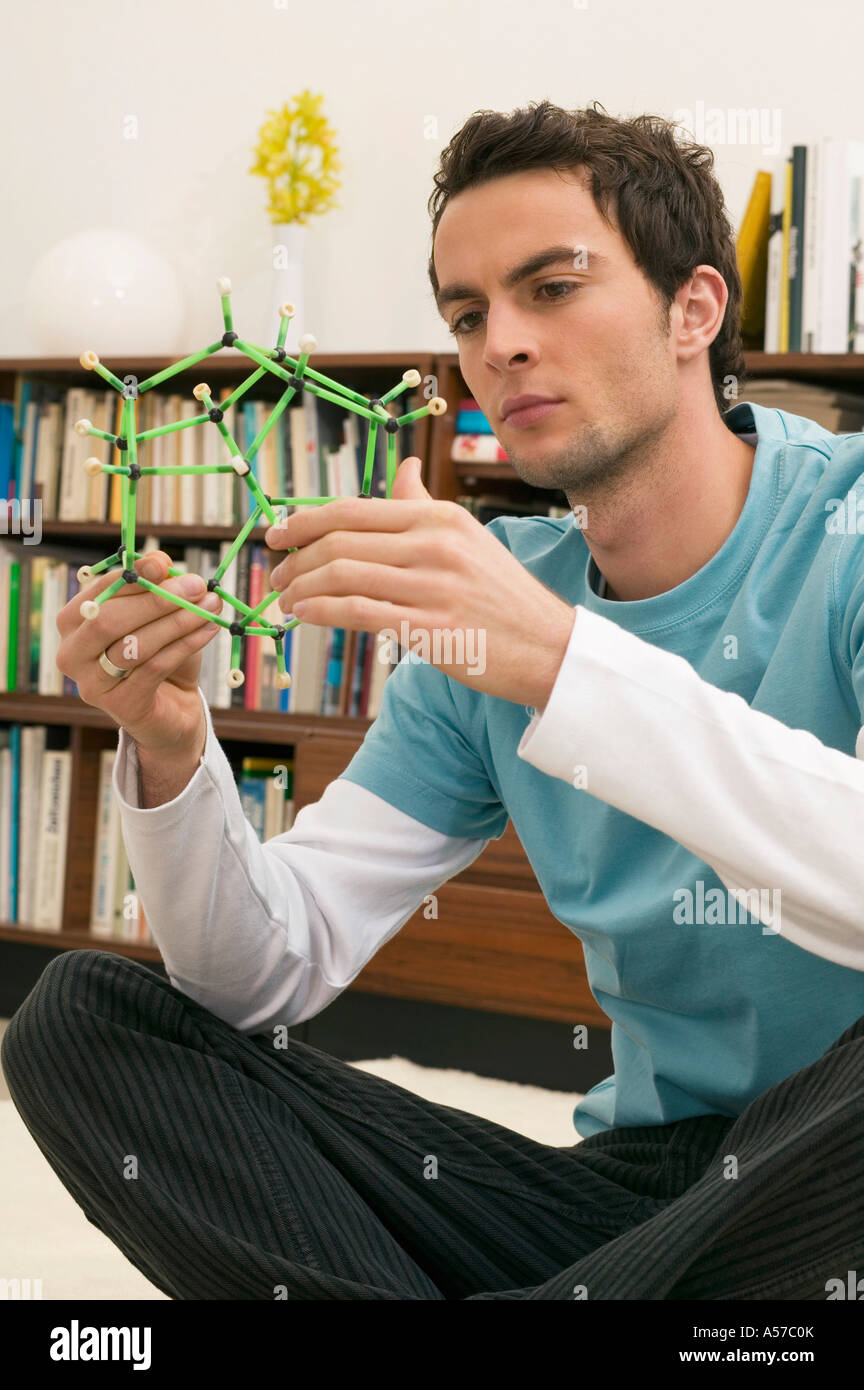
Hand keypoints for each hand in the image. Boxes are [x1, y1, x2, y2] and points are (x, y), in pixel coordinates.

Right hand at [56, 551, 223, 752]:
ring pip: (135, 645)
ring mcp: (92, 684)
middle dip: (157, 599)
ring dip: (178, 621)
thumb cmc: (161, 654)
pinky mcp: (121, 706)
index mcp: (73, 622)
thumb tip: (159, 559)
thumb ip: (156, 585)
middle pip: (109, 620)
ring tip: (210, 605)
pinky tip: (209, 629)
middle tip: (196, 586)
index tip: (166, 564)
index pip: (99, 592)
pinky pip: (155, 667)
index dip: (132, 575)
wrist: (172, 709)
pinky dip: (186, 644)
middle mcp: (72, 654)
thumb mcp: (160, 615)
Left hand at [264, 456, 576, 706]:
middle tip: (276, 573)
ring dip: (301, 587)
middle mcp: (434, 544)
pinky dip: (320, 611)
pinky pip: (356, 610)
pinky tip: (305, 616)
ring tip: (286, 600)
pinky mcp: (429, 627)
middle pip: (339, 540)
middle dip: (294, 557)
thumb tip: (403, 469)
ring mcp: (432, 585)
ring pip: (341, 574)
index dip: (304, 520)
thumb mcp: (469, 538)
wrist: (549, 647)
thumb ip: (425, 506)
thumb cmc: (503, 597)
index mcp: (440, 517)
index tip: (278, 535)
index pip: (354, 509)